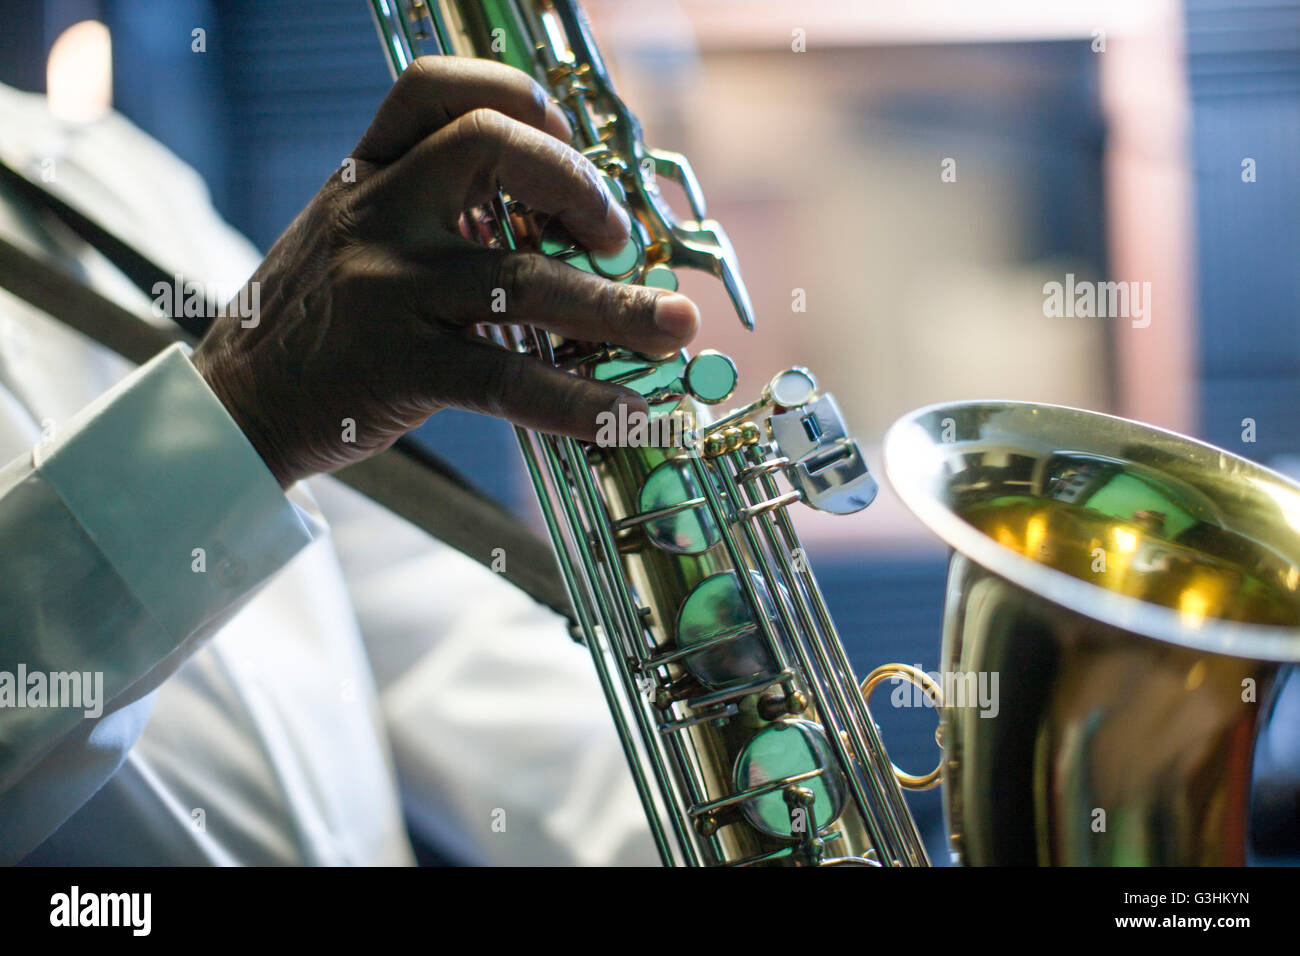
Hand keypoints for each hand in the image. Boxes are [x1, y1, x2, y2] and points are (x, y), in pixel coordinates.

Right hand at [192, 57, 698, 487]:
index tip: (566, 137)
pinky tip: (628, 417)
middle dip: (578, 185)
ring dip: (617, 307)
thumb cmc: (314, 321)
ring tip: (676, 330)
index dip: (518, 98)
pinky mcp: (400, 366)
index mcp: (368, 175)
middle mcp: (378, 215)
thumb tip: (553, 223)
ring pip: (522, 279)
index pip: (436, 89)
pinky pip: (507, 377)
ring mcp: (388, 290)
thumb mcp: (351, 237)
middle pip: (491, 151)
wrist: (234, 404)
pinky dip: (579, 401)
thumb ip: (428, 211)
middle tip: (620, 237)